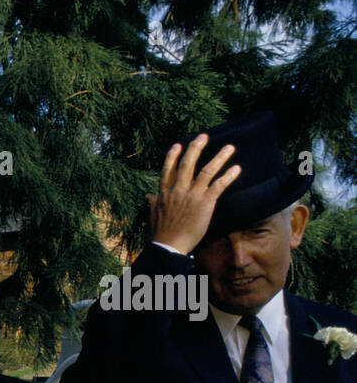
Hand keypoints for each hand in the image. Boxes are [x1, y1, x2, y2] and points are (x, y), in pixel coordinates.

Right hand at [146, 133, 240, 254]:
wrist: (169, 246)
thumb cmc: (161, 233)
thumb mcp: (153, 214)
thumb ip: (152, 202)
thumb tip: (147, 196)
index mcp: (165, 192)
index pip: (168, 169)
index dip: (172, 156)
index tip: (178, 145)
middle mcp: (178, 190)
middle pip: (188, 163)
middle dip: (196, 148)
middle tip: (203, 136)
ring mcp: (192, 195)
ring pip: (206, 170)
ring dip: (219, 157)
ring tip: (229, 147)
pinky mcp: (205, 202)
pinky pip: (218, 185)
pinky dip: (228, 176)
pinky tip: (236, 168)